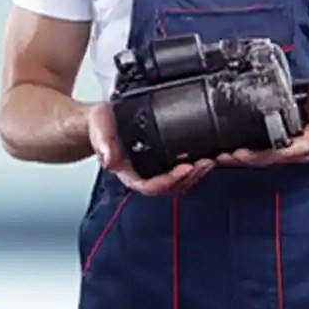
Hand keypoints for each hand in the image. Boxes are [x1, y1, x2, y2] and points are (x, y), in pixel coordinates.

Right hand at [87, 102, 213, 195]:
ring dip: (195, 174)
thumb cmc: (99, 124)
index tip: (184, 169)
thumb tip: (109, 159)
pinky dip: (194, 165)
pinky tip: (205, 156)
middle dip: (189, 178)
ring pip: (177, 181)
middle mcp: (141, 172)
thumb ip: (102, 141)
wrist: (100, 120)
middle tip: (204, 163)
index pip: (148, 186)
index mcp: (126, 170)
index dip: (168, 181)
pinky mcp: (163, 158)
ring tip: (209, 160)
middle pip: (168, 187)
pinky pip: (180, 168)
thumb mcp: (98, 125)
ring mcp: (152, 167)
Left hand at [216, 75, 308, 167]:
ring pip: (262, 159)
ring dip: (241, 158)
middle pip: (267, 160)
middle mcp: (298, 150)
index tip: (241, 152)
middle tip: (220, 155)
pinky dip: (245, 152)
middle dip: (243, 159)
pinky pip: (262, 152)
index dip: (261, 155)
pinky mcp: (282, 144)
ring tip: (218, 155)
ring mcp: (290, 149)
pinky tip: (229, 149)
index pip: (283, 153)